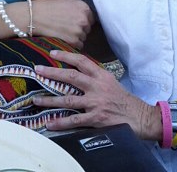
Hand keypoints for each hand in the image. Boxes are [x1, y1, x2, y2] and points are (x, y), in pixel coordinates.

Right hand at [26, 0, 92, 47]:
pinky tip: (62, 38)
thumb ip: (79, 9)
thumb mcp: (67, 2)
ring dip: (76, 37)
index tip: (75, 22)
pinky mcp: (73, 41)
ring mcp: (79, 30)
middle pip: (87, 28)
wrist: (34, 16)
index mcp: (84, 7)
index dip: (83, 21)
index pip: (91, 18)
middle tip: (67, 28)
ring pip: (83, 38)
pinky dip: (72, 44)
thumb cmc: (48, 8)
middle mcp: (84, 18)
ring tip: (63, 33)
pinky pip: (78, 46)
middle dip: (80, 29)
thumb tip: (85, 17)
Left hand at [33, 49, 157, 136]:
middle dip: (52, 73)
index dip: (66, 56)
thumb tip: (80, 73)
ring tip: (36, 100)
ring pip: (68, 100)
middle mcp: (97, 87)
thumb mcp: (112, 83)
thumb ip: (96, 78)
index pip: (82, 61)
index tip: (52, 53)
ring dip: (50, 100)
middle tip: (37, 70)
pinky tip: (49, 123)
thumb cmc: (125, 100)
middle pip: (71, 77)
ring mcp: (95, 103)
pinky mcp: (96, 118)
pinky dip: (60, 122)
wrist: (141, 117)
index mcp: (101, 76)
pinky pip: (74, 120)